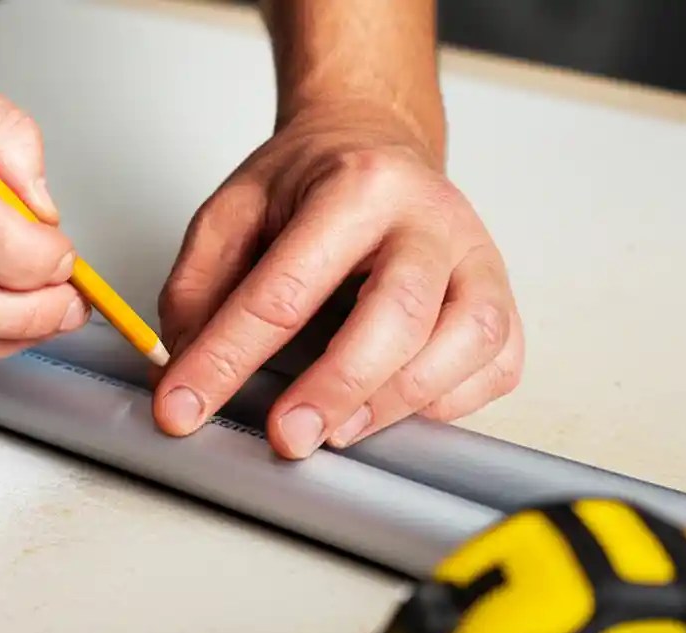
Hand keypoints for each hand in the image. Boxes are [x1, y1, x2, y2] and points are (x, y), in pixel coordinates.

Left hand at [154, 101, 523, 457]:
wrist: (376, 142)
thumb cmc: (309, 182)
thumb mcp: (231, 212)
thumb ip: (197, 288)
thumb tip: (185, 366)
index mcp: (355, 186)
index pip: (284, 289)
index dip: (226, 358)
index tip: (183, 407)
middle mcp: (430, 218)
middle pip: (396, 314)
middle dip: (336, 387)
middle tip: (286, 436)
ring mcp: (477, 258)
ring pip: (467, 341)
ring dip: (398, 401)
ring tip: (337, 431)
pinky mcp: (502, 296)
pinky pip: (497, 363)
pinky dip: (449, 401)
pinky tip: (396, 409)